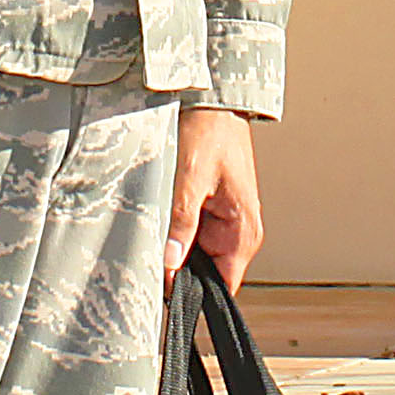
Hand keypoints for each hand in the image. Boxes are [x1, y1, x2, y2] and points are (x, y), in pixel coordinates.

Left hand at [166, 106, 263, 291]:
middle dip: (177, 268)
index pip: (223, 287)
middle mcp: (239, 231)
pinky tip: (162, 215)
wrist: (213, 101)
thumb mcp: (190, 178)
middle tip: (149, 256)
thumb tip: (171, 264)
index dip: (193, 294)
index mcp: (244, 231)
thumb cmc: (211, 132)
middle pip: (205, 273)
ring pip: (194, 253)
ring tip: (157, 227)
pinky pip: (191, 233)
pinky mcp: (212, 211)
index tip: (163, 292)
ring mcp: (225, 222)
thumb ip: (182, 223)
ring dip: (174, 246)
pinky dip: (175, 230)